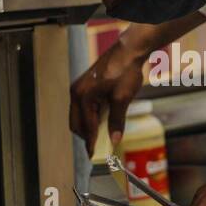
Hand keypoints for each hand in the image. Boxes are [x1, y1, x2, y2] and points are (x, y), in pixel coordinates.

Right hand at [69, 39, 147, 155]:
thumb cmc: (125, 71)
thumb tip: (114, 139)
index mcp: (82, 96)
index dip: (91, 142)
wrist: (128, 51)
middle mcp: (76, 92)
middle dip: (86, 136)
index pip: (85, 126)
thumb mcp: (122, 98)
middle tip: (99, 147)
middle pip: (76, 123)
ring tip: (102, 135)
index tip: (94, 155)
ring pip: (79, 116)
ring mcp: (79, 88)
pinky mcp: (85, 86)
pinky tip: (103, 120)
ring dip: (88, 126)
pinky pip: (84, 107)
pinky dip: (90, 116)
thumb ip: (116, 121)